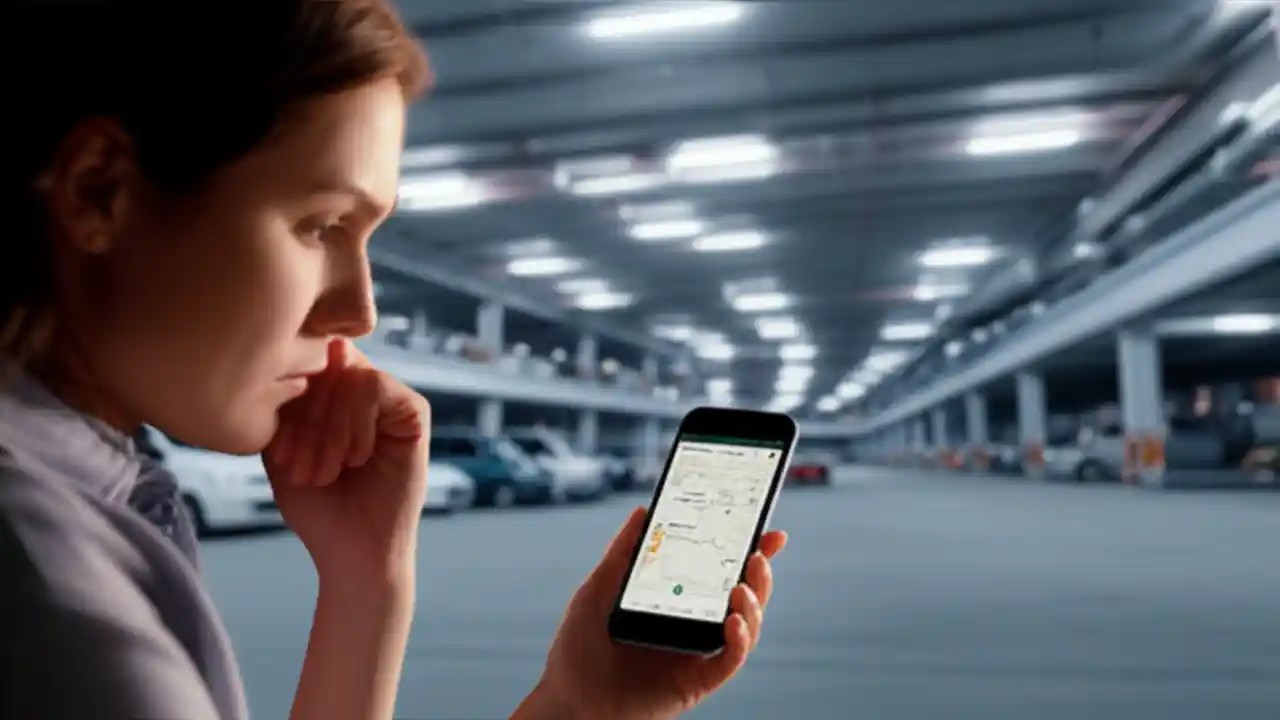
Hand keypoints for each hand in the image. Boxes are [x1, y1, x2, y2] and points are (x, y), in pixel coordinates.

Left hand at [263, 338, 430, 587]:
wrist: (353, 552)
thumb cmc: (317, 507)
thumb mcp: (281, 446)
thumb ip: (285, 402)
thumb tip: (295, 350)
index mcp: (329, 393)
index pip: (303, 360)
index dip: (285, 397)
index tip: (279, 453)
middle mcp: (360, 388)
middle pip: (322, 364)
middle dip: (305, 421)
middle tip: (298, 468)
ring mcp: (390, 397)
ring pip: (346, 375)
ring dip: (328, 428)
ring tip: (323, 472)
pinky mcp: (414, 410)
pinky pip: (374, 386)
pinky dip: (355, 425)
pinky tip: (355, 459)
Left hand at [528, 506, 787, 719]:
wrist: (569, 699)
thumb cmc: (580, 648)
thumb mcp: (597, 590)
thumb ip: (622, 554)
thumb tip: (643, 512)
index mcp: (678, 600)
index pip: (720, 572)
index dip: (750, 552)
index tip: (769, 532)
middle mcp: (694, 625)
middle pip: (743, 596)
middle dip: (760, 574)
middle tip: (759, 553)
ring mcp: (697, 654)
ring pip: (746, 627)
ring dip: (754, 605)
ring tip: (744, 586)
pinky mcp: (696, 683)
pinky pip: (728, 661)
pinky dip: (739, 641)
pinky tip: (733, 621)